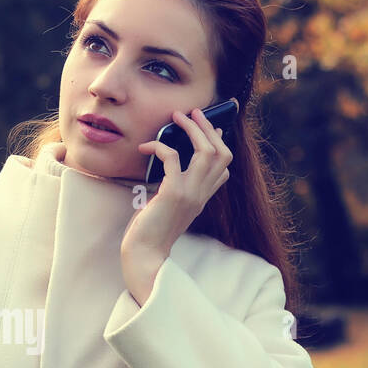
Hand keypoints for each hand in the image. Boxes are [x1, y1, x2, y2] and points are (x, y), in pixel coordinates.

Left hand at [122, 106, 232, 265]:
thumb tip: (171, 167)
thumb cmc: (149, 231)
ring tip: (177, 117)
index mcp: (201, 199)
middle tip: (194, 113)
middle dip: (208, 128)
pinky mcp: (173, 193)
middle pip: (221, 153)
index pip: (224, 170)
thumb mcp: (168, 208)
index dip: (220, 145)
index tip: (213, 128)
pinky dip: (160, 146)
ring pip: (206, 151)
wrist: (143, 254)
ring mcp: (190, 194)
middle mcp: (201, 195)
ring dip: (192, 129)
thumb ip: (175, 190)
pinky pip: (174, 157)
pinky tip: (146, 147)